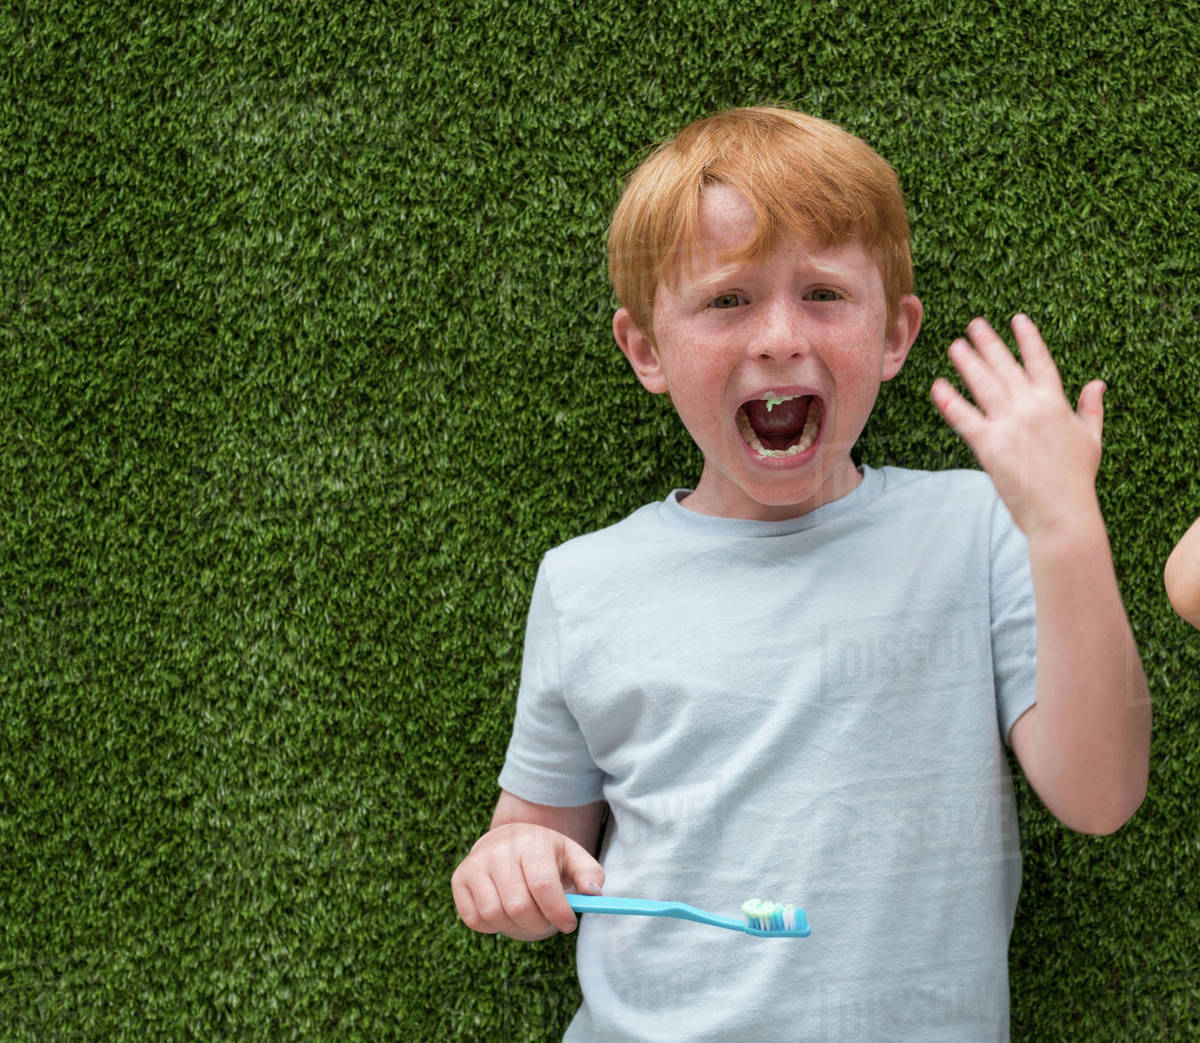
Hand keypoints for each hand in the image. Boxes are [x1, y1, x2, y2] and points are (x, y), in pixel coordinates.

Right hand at [451, 822, 604, 940]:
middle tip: (548, 922)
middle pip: (518, 906)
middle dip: (539, 924)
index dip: (558, 912)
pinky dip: (493, 926)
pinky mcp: (459, 879)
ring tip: (527, 915)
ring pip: (494, 915)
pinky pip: (474, 920)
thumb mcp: (572, 856)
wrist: (508, 838)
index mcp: (531, 843)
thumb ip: (589, 874)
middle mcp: (498, 851)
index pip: (543, 885)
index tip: (569, 924)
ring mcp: (474, 864)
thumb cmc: (545, 854)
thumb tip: (594, 894)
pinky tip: (504, 911)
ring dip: (515, 926)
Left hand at [930, 314, 1105, 536]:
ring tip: (954, 346)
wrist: (1062, 513)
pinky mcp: (990, 446)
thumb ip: (1091, 408)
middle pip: (1005, 367)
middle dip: (989, 343)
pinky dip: (949, 402)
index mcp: (1056, 404)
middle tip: (973, 324)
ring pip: (983, 385)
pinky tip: (937, 386)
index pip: (1040, 362)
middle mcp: (1032, 408)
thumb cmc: (1077, 480)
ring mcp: (1010, 425)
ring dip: (967, 363)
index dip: (1028, 339)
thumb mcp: (1091, 439)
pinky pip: (964, 418)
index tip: (1017, 318)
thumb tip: (1097, 383)